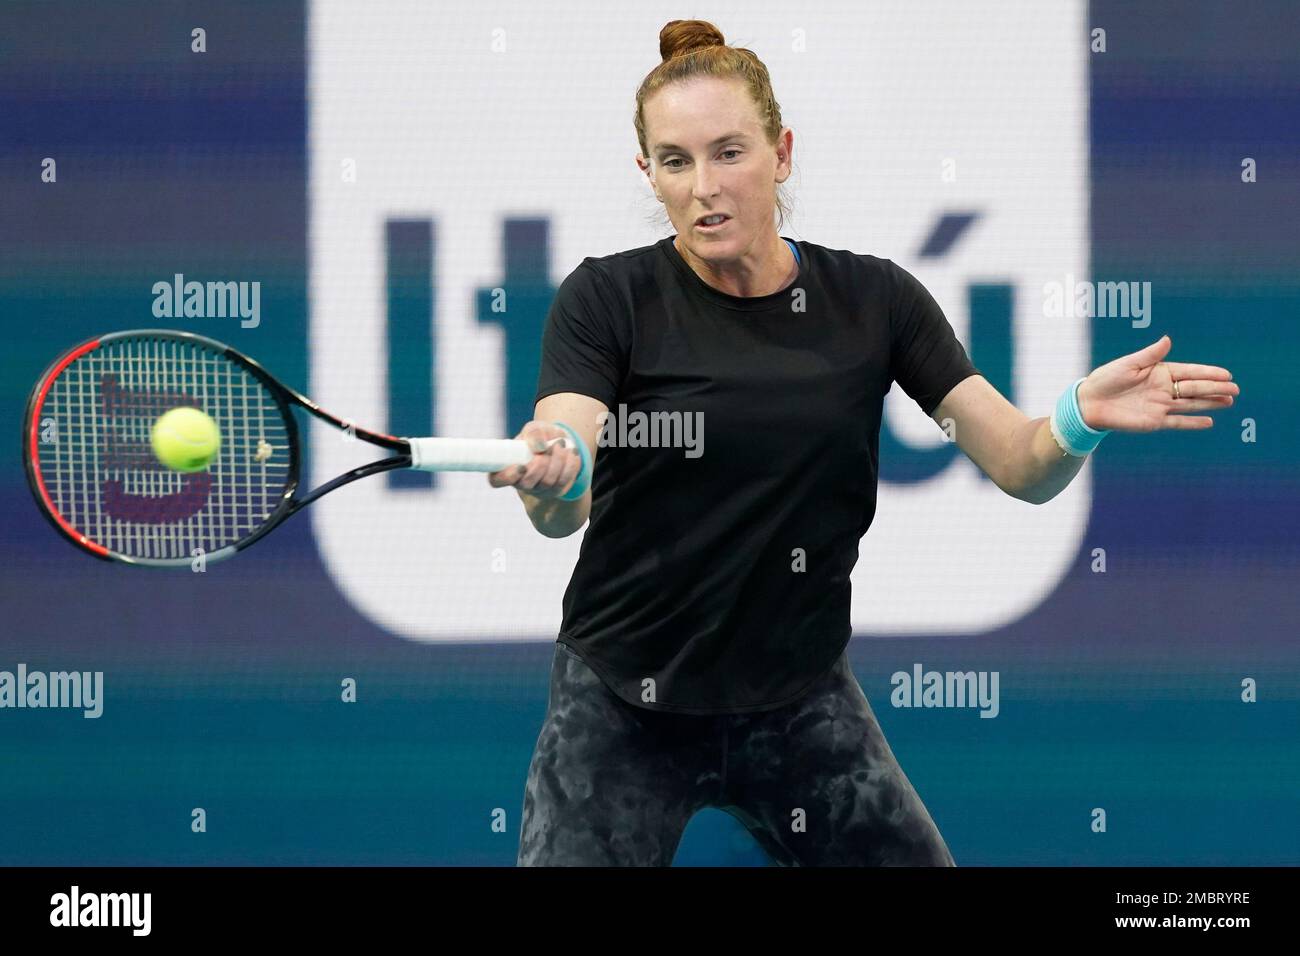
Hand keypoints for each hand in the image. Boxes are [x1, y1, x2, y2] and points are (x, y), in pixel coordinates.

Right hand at [487, 420, 581, 497]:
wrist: (559, 442)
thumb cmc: (541, 436)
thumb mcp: (535, 428)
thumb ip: (534, 433)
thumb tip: (540, 447)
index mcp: (507, 466)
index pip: (497, 480)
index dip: (507, 477)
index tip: (521, 466)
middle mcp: (521, 482)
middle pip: (526, 484)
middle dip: (539, 465)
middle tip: (547, 448)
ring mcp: (538, 489)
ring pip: (547, 483)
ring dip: (556, 462)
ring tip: (561, 444)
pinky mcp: (556, 490)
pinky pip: (563, 482)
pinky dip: (569, 465)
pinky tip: (571, 452)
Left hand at [1077, 335, 1238, 432]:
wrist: (1089, 404)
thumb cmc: (1106, 379)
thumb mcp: (1128, 364)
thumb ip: (1150, 355)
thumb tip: (1168, 339)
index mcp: (1160, 372)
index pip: (1189, 372)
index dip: (1208, 373)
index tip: (1227, 374)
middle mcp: (1164, 389)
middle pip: (1195, 388)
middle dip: (1215, 388)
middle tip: (1235, 388)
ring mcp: (1161, 406)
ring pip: (1191, 404)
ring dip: (1210, 403)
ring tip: (1229, 401)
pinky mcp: (1154, 422)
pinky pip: (1177, 422)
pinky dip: (1192, 423)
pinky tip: (1209, 421)